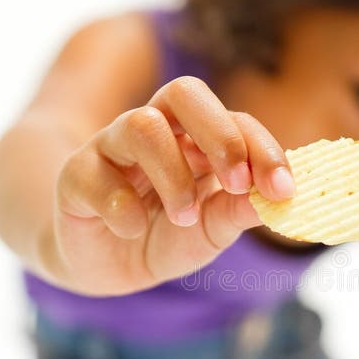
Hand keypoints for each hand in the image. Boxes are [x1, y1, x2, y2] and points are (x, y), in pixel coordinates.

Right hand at [51, 76, 294, 293]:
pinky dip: (120, 205)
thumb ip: (237, 212)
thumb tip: (277, 199)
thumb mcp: (209, 231)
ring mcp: (111, 148)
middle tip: (237, 183)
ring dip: (173, 175)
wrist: (104, 264)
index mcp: (195, 139)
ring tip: (184, 216)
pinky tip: (132, 228)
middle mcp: (155, 131)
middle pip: (184, 94)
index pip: (236, 122)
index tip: (282, 190)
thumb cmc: (163, 235)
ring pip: (140, 126)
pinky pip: (95, 174)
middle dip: (220, 135)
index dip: (263, 150)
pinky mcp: (76, 176)